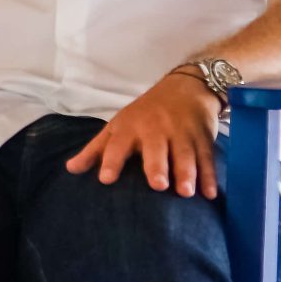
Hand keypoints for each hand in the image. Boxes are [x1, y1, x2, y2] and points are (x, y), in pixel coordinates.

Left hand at [66, 73, 221, 197]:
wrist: (185, 87)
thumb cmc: (144, 113)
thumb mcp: (118, 126)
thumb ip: (96, 150)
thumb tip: (70, 170)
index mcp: (130, 128)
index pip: (117, 146)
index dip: (111, 161)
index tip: (105, 179)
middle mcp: (155, 129)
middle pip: (156, 149)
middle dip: (156, 166)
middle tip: (157, 185)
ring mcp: (181, 133)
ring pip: (184, 154)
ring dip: (186, 173)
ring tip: (185, 192)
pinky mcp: (203, 138)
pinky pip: (207, 158)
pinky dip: (210, 175)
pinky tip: (209, 194)